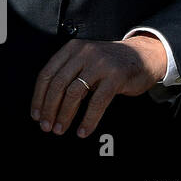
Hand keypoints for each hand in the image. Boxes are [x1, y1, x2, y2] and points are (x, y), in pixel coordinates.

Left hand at [30, 35, 166, 137]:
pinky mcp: (115, 76)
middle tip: (46, 126)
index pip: (47, 74)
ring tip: (60, 129)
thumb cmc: (110, 63)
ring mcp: (100, 64)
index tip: (36, 114)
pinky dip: (88, 119)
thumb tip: (47, 103)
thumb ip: (69, 72)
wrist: (144, 55)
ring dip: (65, 115)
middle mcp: (83, 53)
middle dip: (49, 108)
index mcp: (71, 49)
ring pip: (74, 93)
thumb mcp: (86, 60)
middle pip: (57, 84)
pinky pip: (97, 102)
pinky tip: (83, 130)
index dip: (39, 97)